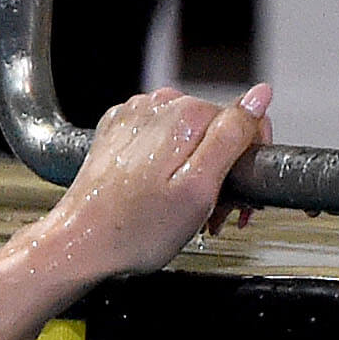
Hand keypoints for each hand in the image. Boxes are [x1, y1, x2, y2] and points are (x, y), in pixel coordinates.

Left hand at [39, 83, 273, 279]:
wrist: (78, 244)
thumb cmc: (133, 229)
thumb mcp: (199, 189)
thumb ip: (233, 137)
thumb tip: (260, 96)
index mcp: (184, 114)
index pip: (245, 120)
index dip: (251, 161)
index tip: (239, 196)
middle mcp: (157, 107)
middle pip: (215, 130)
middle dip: (223, 171)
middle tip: (215, 213)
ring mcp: (133, 119)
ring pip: (188, 137)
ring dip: (197, 172)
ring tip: (188, 212)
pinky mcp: (117, 136)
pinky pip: (159, 143)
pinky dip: (169, 168)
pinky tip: (163, 197)